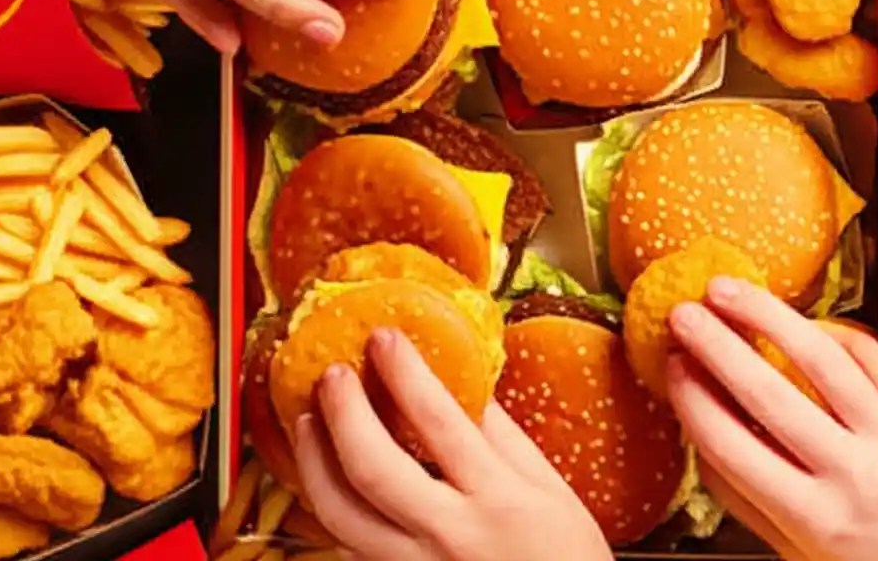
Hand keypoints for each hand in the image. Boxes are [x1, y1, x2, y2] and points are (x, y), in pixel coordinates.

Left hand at [295, 328, 611, 560]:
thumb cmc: (568, 559)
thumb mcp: (551, 490)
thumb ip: (503, 437)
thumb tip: (465, 382)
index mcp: (498, 499)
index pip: (438, 420)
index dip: (404, 371)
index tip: (385, 338)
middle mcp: (451, 535)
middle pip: (372, 467)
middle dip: (343, 410)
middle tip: (333, 373)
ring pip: (342, 516)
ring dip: (314, 461)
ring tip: (309, 421)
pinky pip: (349, 548)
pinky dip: (334, 508)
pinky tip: (329, 479)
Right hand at [666, 277, 877, 560]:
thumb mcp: (803, 554)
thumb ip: (750, 503)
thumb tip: (700, 443)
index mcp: (812, 518)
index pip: (731, 445)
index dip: (692, 398)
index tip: (670, 369)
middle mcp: (851, 473)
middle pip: (767, 392)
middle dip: (714, 344)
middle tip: (681, 314)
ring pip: (821, 358)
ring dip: (766, 315)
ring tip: (728, 290)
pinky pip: (870, 355)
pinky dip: (832, 330)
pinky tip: (802, 321)